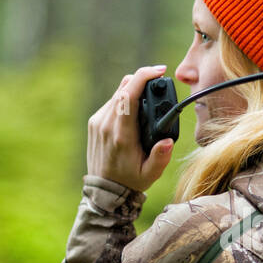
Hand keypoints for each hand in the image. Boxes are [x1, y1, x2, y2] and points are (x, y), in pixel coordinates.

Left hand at [86, 64, 174, 192]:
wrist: (104, 191)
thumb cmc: (131, 180)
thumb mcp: (150, 174)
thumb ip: (161, 157)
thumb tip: (168, 141)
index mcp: (121, 135)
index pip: (128, 95)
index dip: (143, 77)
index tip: (159, 71)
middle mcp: (106, 125)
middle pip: (124, 88)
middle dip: (143, 80)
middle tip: (159, 84)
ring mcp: (98, 122)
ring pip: (117, 93)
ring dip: (134, 90)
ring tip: (149, 99)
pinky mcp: (95, 122)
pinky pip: (111, 102)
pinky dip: (125, 100)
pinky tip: (135, 111)